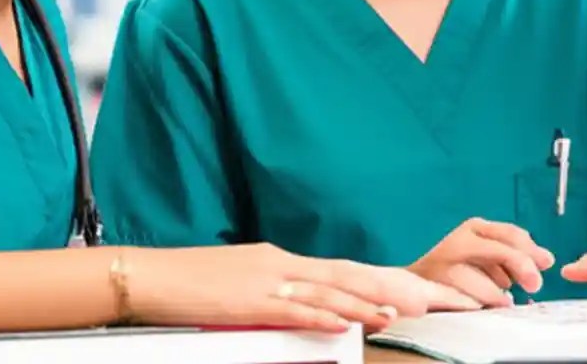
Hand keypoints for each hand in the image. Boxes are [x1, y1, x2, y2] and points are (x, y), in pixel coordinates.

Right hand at [120, 243, 480, 333]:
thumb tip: (314, 309)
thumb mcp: (246, 286)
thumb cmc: (193, 285)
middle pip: (353, 274)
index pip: (346, 271)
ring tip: (408, 310)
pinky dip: (327, 315)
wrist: (150, 276)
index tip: (421, 291)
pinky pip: (297, 309)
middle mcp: (285, 266)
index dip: (385, 281)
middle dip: (396, 286)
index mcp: (285, 263)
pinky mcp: (251, 301)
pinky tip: (350, 322)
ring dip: (371, 301)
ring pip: (332, 290)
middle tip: (436, 297)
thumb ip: (282, 294)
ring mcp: (270, 282)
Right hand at [409, 218, 555, 307]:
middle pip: (502, 252)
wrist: (416, 283)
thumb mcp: (488, 253)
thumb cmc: (459, 268)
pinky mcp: (438, 288)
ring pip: (490, 283)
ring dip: (499, 294)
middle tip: (534, 286)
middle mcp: (460, 241)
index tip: (546, 264)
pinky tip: (479, 304)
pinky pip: (473, 302)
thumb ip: (515, 254)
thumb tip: (547, 260)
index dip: (532, 250)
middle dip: (523, 268)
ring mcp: (446, 264)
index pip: (511, 233)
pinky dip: (482, 305)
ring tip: (496, 295)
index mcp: (475, 228)